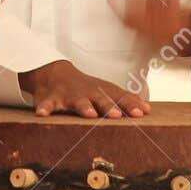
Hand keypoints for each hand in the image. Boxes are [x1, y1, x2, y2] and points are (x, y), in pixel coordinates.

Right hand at [20, 60, 149, 118]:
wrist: (55, 73)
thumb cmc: (86, 87)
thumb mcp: (106, 91)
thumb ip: (125, 100)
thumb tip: (148, 109)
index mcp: (102, 92)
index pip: (120, 98)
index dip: (130, 105)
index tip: (141, 113)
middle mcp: (88, 92)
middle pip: (101, 99)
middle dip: (109, 106)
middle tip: (117, 115)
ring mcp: (70, 95)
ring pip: (77, 101)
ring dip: (84, 107)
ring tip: (89, 114)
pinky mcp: (51, 98)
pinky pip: (47, 103)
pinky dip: (45, 107)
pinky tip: (42, 114)